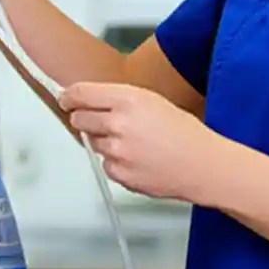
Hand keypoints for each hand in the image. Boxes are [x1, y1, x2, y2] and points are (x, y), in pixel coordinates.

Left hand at [59, 82, 224, 202]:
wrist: (202, 165)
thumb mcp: (152, 101)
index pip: (81, 94)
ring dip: (105, 142)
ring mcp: (117, 151)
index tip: (66, 99)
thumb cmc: (184, 132)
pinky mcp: (119, 174)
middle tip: (100, 122)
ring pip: (93, 143)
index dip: (69, 97)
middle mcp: (118, 124)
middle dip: (84, 119)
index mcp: (127, 99)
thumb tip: (90, 101)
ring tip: (134, 144)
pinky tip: (138, 159)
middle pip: (79, 119)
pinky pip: (106, 164)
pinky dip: (116, 162)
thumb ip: (118, 101)